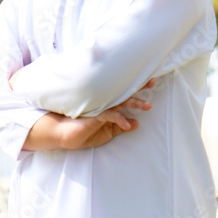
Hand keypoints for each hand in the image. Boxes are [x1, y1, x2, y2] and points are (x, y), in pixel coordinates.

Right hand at [23, 79, 155, 151]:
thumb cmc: (83, 132)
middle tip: (153, 82)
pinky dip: (119, 119)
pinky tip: (127, 124)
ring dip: (134, 103)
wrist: (64, 135)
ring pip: (119, 101)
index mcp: (108, 104)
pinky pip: (108, 114)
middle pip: (124, 92)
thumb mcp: (106, 133)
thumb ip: (120, 127)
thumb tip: (137, 124)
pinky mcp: (92, 113)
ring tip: (147, 106)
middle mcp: (104, 102)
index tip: (152, 83)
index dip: (138, 88)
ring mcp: (98, 106)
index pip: (125, 94)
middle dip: (139, 86)